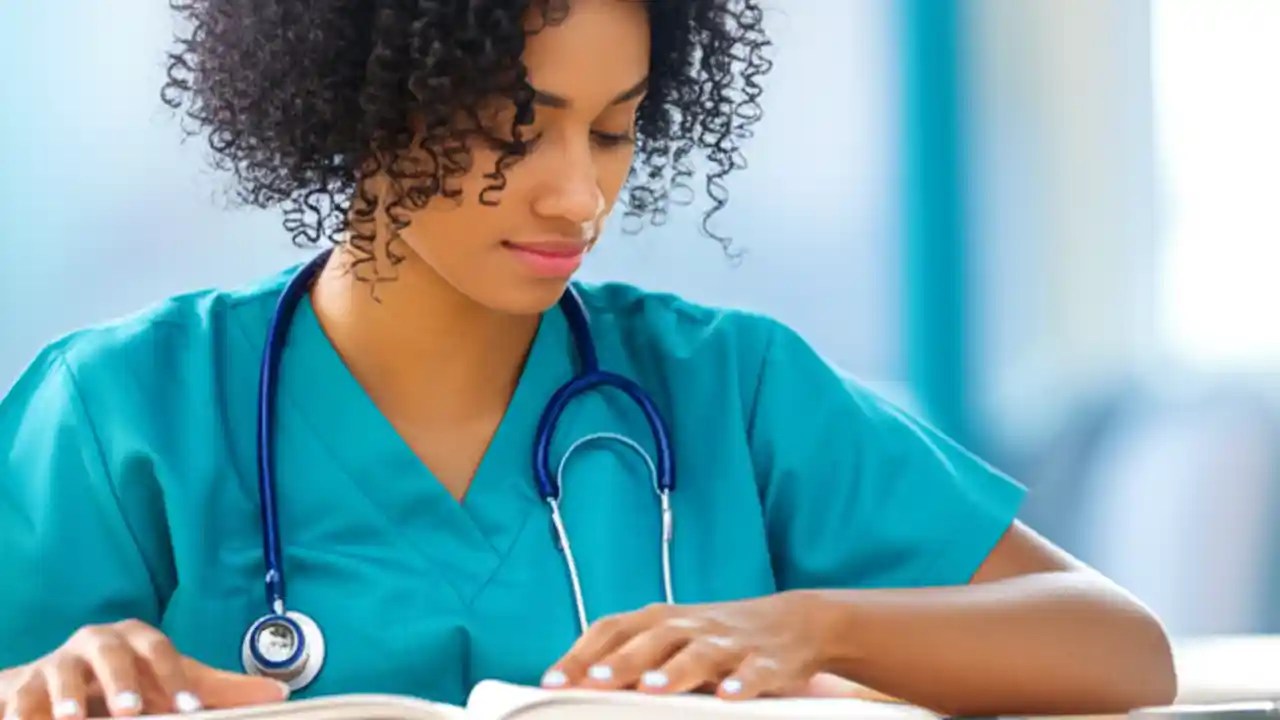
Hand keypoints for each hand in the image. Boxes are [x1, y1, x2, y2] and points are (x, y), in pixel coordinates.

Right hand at [0, 619, 288, 719]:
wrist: (62, 685)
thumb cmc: (132, 681)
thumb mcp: (173, 684)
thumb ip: (219, 691)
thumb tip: (280, 695)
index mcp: (137, 638)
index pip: (160, 651)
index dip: (174, 678)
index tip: (187, 710)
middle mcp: (96, 643)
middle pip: (108, 653)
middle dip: (119, 682)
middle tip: (129, 712)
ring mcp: (57, 663)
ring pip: (59, 672)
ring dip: (64, 695)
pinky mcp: (25, 686)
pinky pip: (22, 698)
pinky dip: (24, 711)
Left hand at [541, 591, 834, 699]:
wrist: (794, 622)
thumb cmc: (717, 637)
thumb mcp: (671, 639)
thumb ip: (629, 657)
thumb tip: (575, 685)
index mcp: (660, 621)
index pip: (611, 629)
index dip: (580, 654)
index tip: (550, 682)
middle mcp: (689, 626)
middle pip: (650, 639)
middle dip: (620, 661)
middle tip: (592, 682)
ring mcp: (728, 642)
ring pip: (698, 653)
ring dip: (674, 670)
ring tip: (651, 689)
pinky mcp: (766, 660)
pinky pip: (754, 671)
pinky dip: (742, 682)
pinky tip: (729, 698)